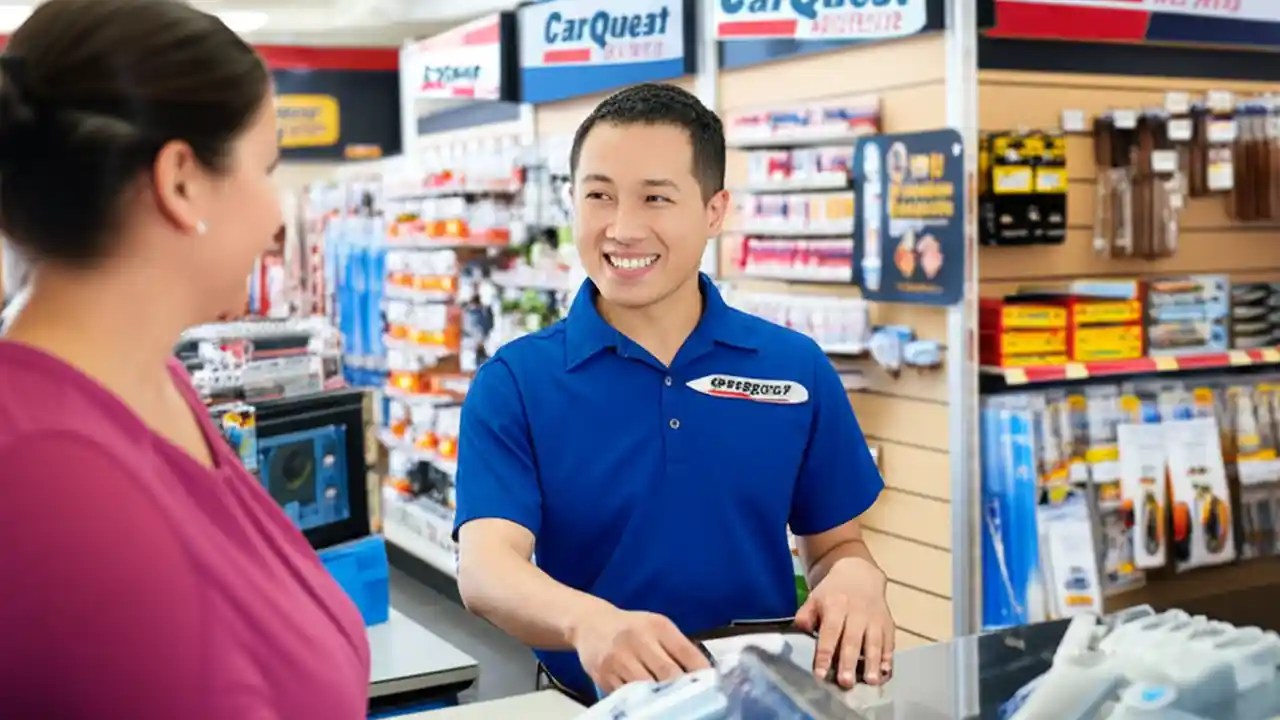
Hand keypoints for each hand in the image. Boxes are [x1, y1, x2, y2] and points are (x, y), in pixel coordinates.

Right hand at [571, 606, 710, 694]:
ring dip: (662, 700)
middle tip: (696, 703)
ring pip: (647, 687)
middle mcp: (638, 639)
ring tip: (674, 708)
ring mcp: (619, 658)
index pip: (687, 652)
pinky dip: (640, 703)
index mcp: (658, 626)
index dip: (702, 673)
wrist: (590, 624)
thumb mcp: (656, 627)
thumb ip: (678, 647)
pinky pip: (627, 695)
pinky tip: (649, 707)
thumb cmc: (631, 628)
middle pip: (668, 673)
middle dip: (683, 690)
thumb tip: (704, 675)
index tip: (712, 688)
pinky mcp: (604, 675)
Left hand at [795, 557, 894, 688]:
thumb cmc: (832, 593)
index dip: (825, 654)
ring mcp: (874, 619)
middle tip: (846, 683)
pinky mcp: (888, 624)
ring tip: (871, 682)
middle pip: (852, 640)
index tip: (821, 673)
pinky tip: (885, 671)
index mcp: (835, 606)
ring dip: (872, 663)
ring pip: (874, 642)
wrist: (859, 575)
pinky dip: (888, 657)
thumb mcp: (814, 598)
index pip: (829, 632)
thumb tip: (801, 629)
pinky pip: (889, 642)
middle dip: (849, 662)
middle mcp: (856, 613)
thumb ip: (805, 615)